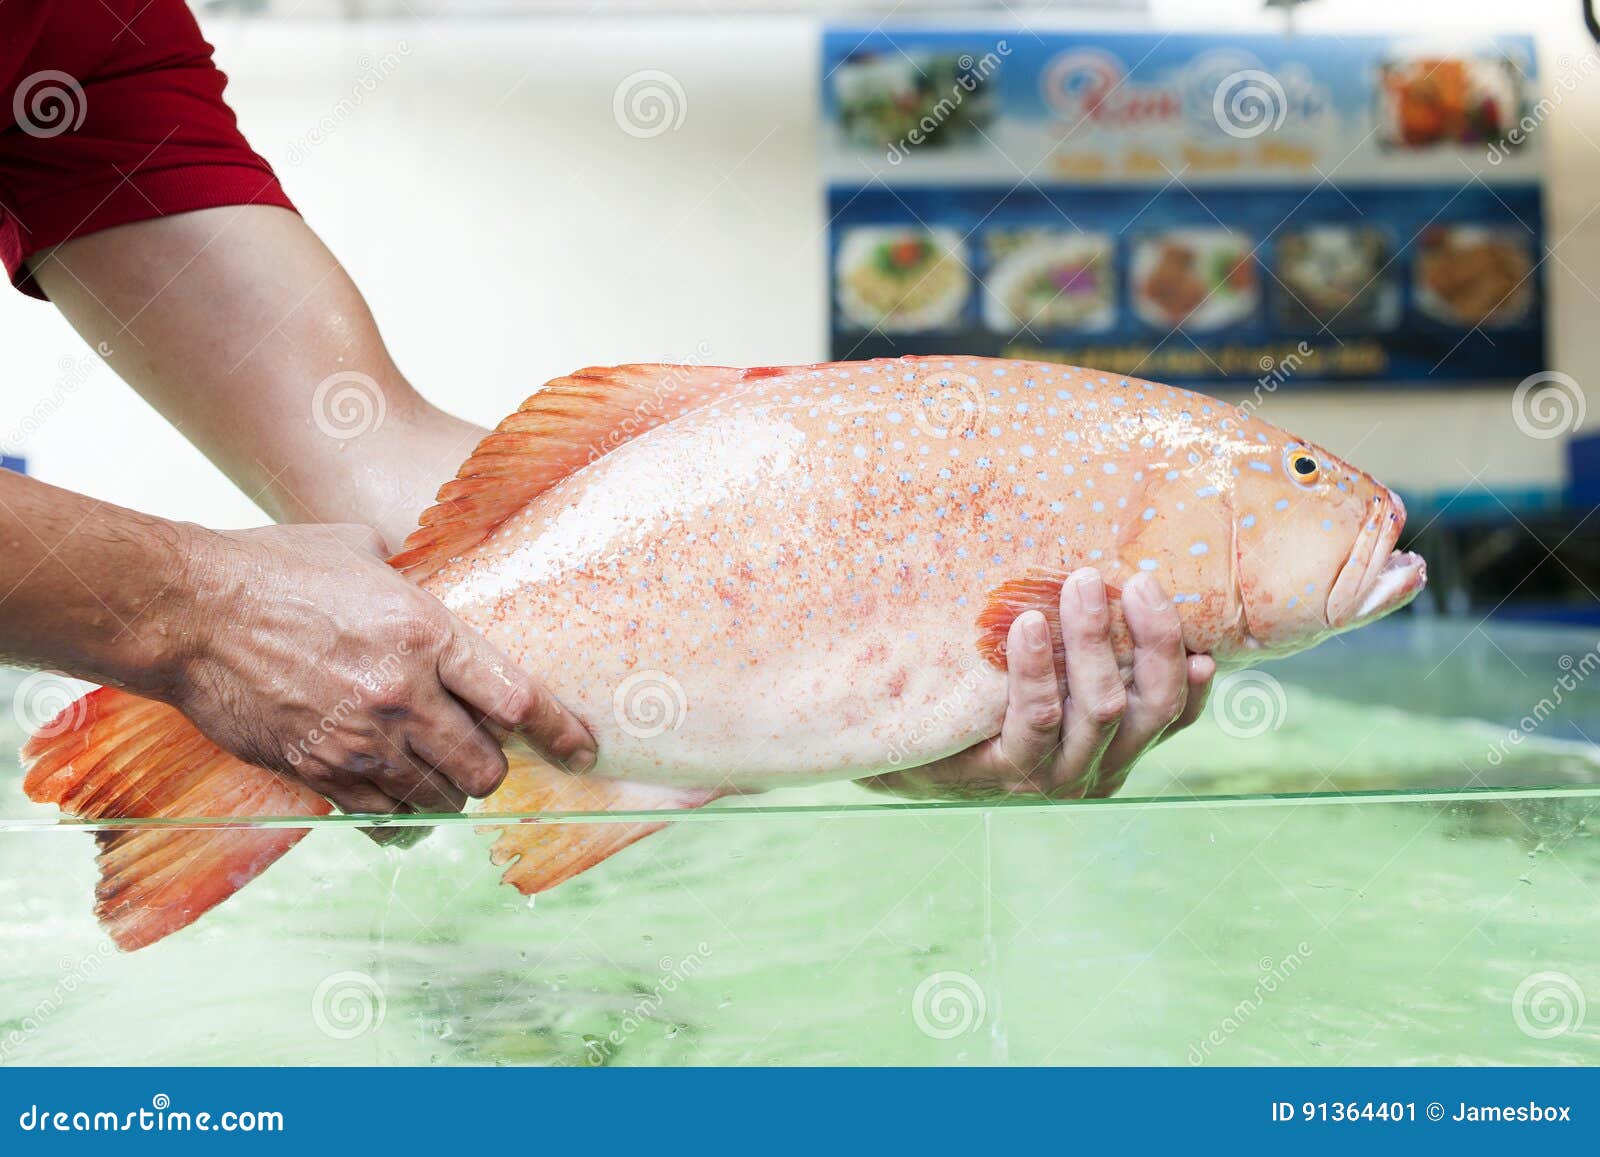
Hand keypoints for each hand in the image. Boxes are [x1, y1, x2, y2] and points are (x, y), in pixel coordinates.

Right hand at [163, 523, 595, 830]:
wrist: (189, 612)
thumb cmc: (276, 570)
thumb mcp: (364, 556)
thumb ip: (416, 590)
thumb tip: (445, 598)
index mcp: (426, 633)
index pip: (519, 701)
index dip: (561, 732)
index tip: (583, 750)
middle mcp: (403, 694)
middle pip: (487, 765)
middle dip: (496, 768)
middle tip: (487, 756)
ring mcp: (359, 739)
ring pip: (440, 797)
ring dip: (450, 792)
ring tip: (439, 773)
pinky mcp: (318, 771)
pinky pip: (385, 816)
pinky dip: (402, 814)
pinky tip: (399, 798)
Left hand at [862, 569, 1213, 799]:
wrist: (894, 752)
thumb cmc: (974, 701)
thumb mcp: (1035, 675)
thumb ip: (1075, 646)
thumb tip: (1106, 574)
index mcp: (1113, 745)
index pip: (1173, 711)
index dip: (1190, 673)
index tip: (1193, 625)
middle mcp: (1094, 769)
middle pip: (1151, 706)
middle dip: (1153, 639)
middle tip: (1140, 582)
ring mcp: (1052, 777)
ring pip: (1100, 707)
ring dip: (1093, 640)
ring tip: (1081, 583)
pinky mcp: (1005, 775)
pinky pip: (1035, 718)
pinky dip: (1037, 669)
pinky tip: (1026, 626)